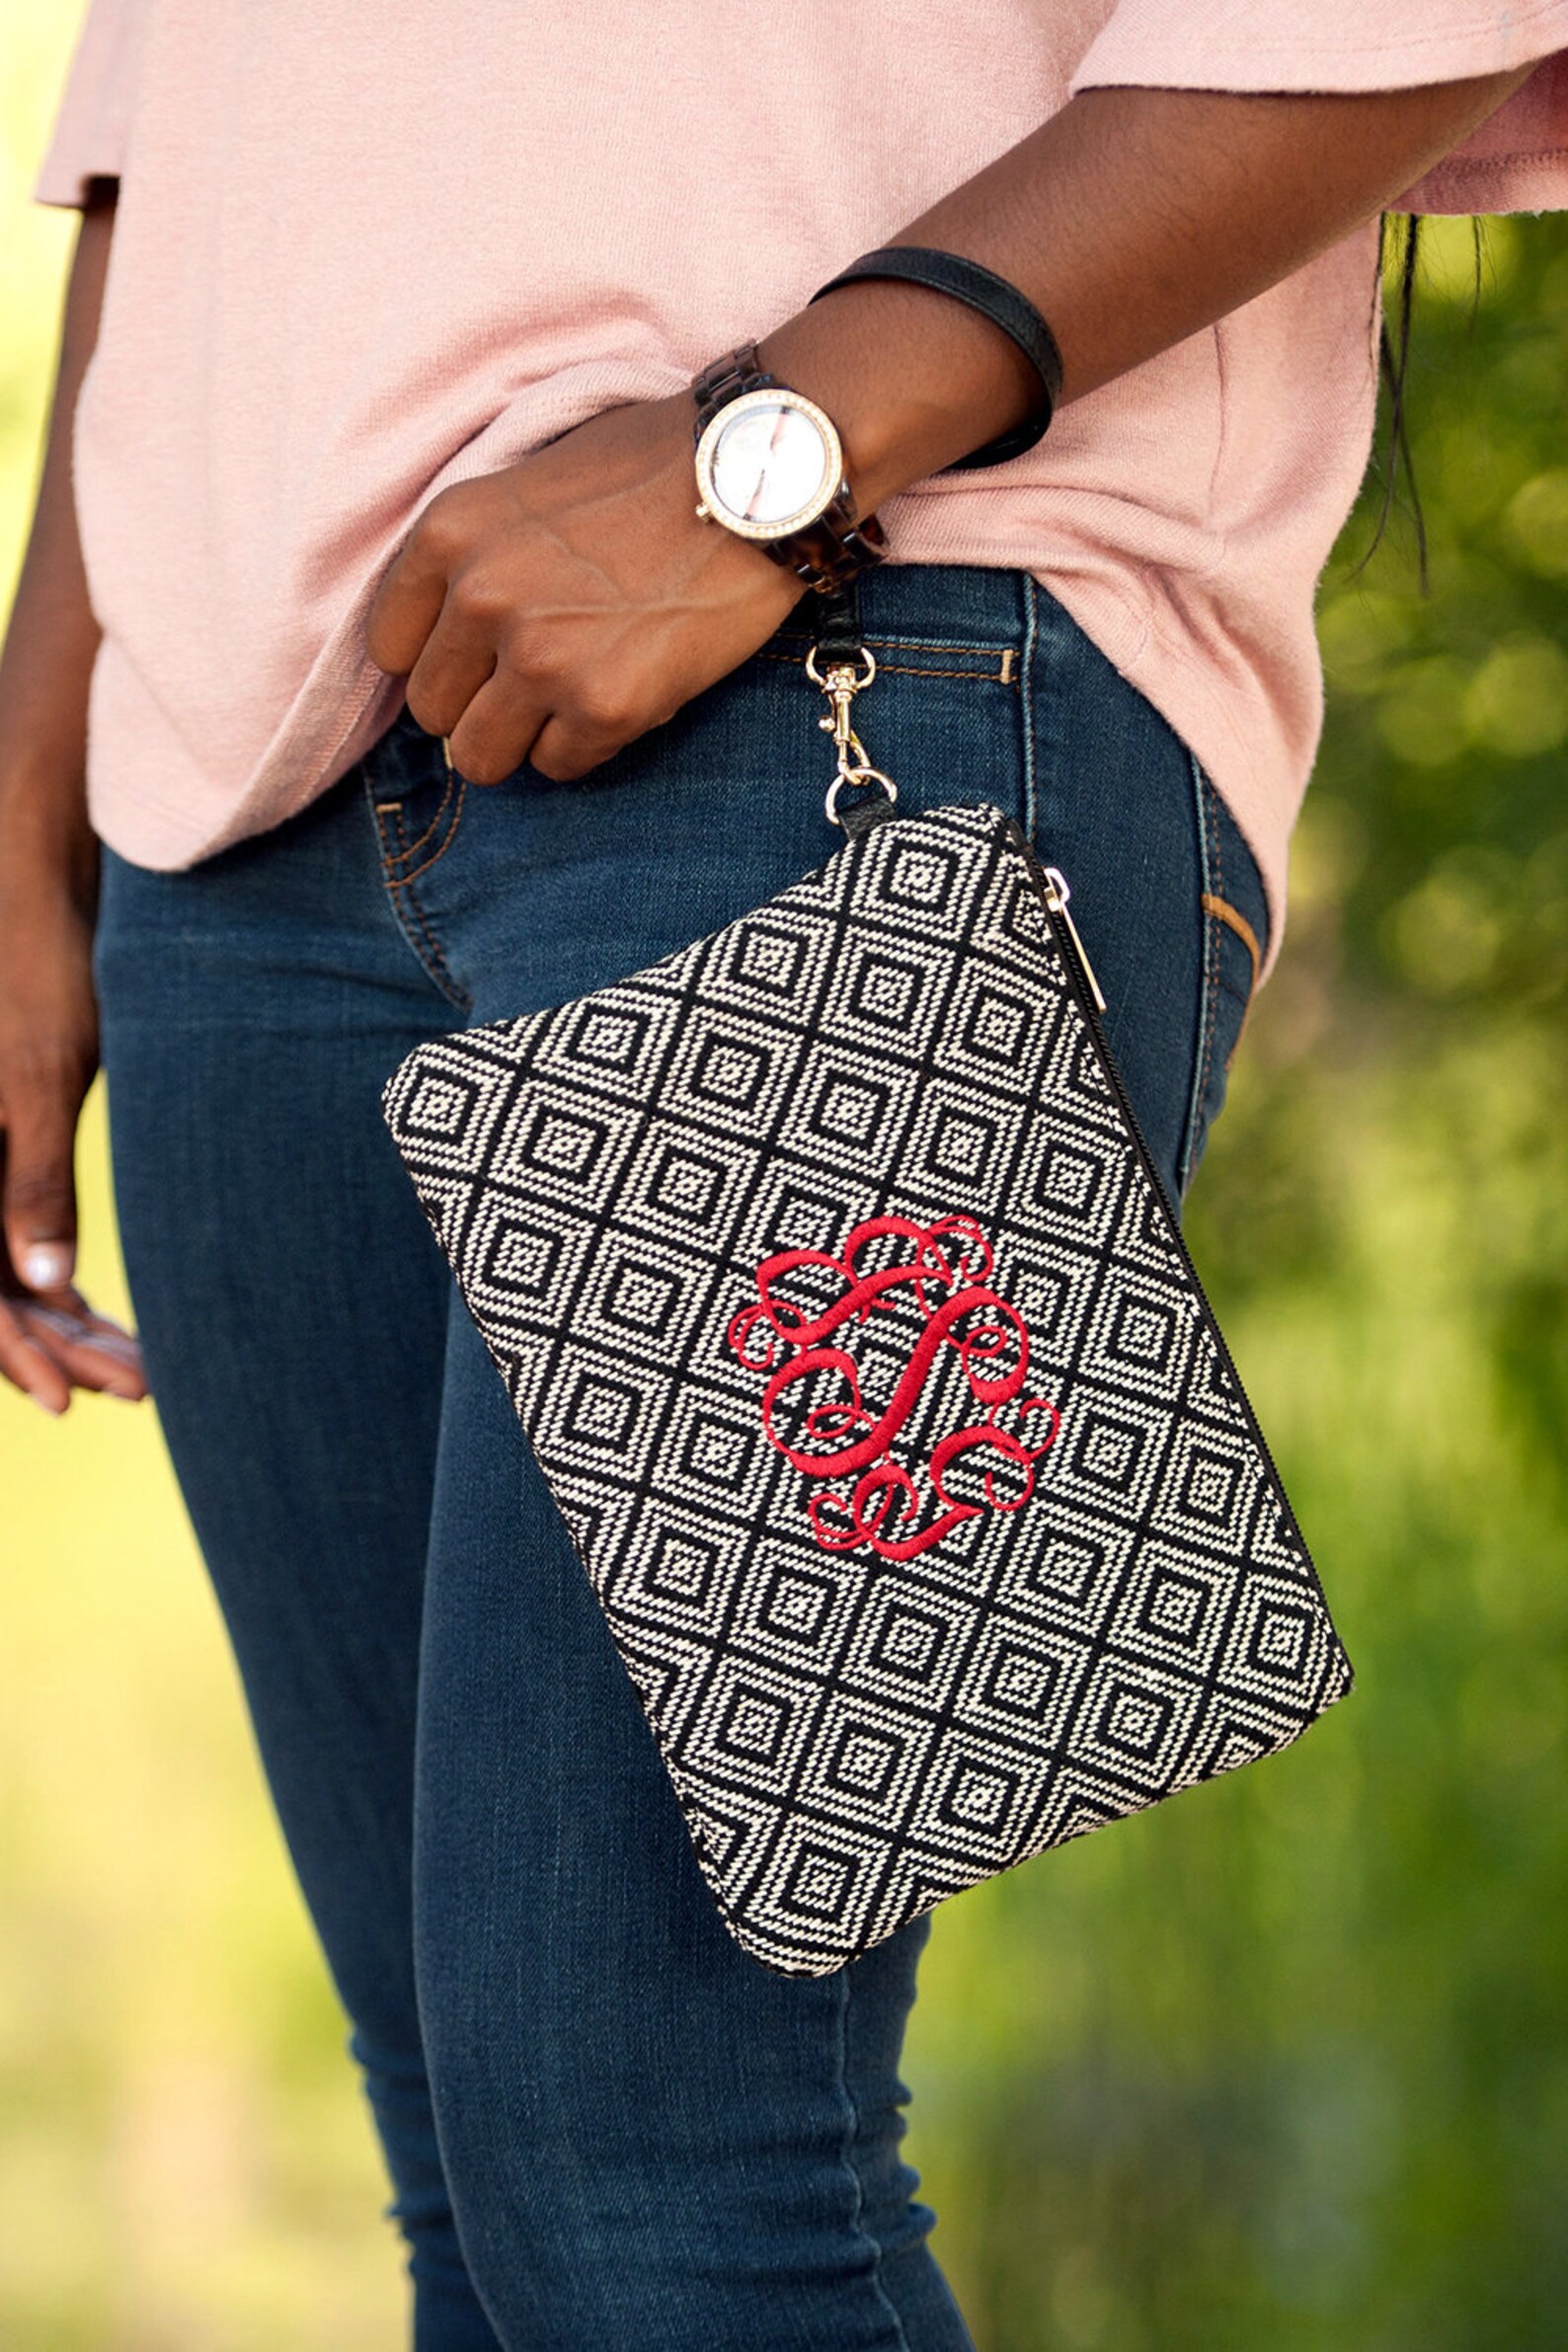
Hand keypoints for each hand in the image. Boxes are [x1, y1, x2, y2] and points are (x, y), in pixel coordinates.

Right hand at [0, 852, 146, 1414]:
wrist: (34, 871)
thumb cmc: (35, 958)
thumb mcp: (38, 1071)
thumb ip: (30, 1175)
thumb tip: (44, 1285)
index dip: (14, 1350)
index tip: (73, 1398)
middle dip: (53, 1348)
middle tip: (136, 1388)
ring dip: (62, 1325)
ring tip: (140, 1369)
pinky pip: (9, 1237)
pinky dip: (58, 1281)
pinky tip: (106, 1314)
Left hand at [366, 392, 803, 783]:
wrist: (757, 474)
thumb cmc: (654, 465)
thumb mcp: (529, 484)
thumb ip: (480, 555)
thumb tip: (458, 639)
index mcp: (449, 535)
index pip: (391, 647)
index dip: (440, 659)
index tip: (480, 657)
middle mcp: (482, 599)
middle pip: (432, 713)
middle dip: (480, 706)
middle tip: (537, 684)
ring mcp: (541, 659)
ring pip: (481, 759)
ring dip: (524, 740)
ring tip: (571, 703)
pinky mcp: (605, 705)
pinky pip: (559, 767)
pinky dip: (586, 746)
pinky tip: (623, 696)